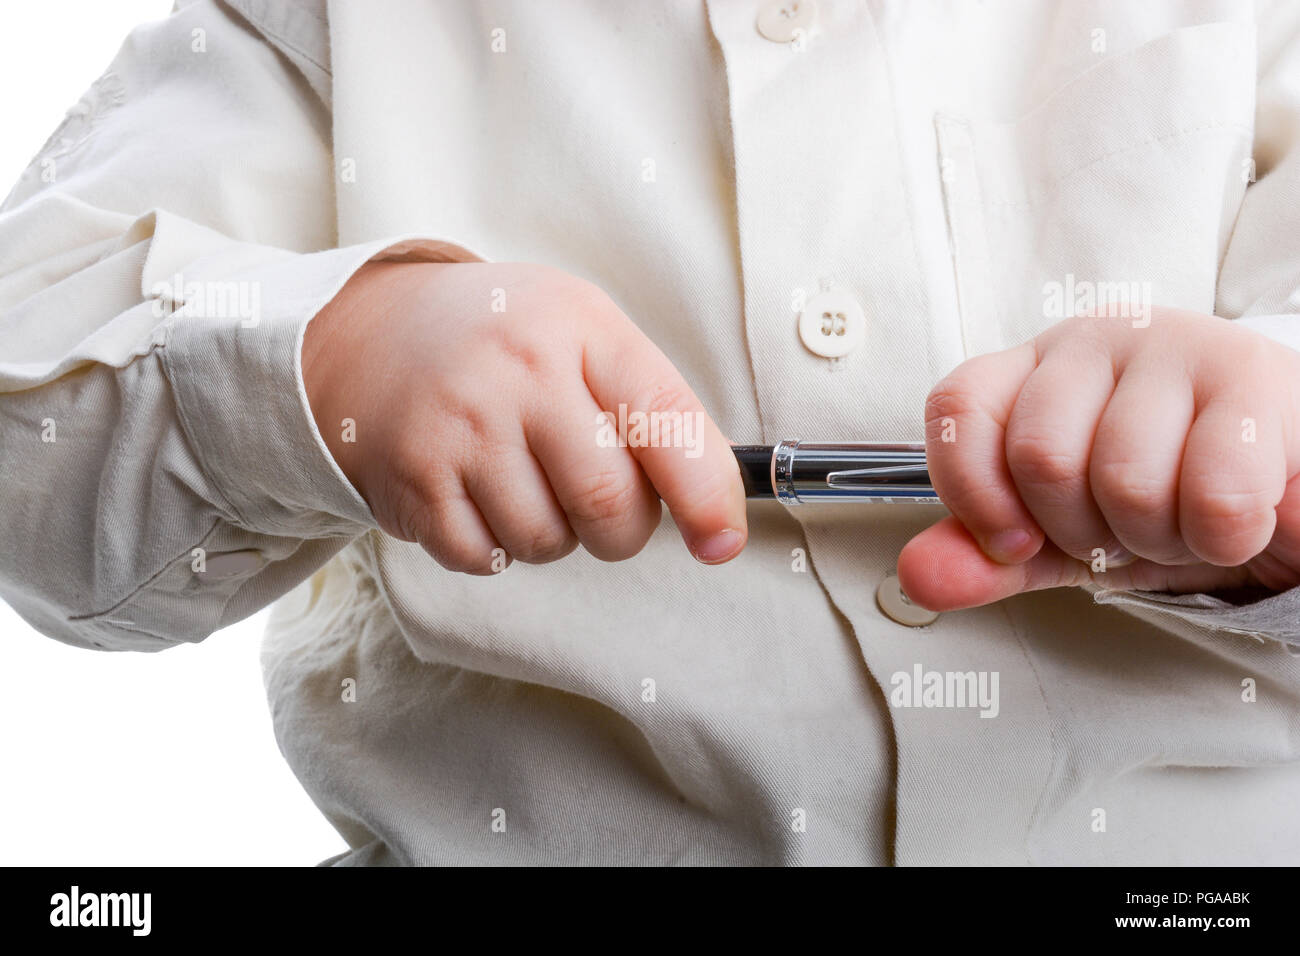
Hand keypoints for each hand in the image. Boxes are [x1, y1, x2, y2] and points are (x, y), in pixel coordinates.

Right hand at [302, 261, 745, 572]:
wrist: (373, 333)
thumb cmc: (506, 343)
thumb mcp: (584, 335)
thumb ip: (653, 408)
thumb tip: (718, 507)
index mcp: (580, 327)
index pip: (665, 419)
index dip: (706, 494)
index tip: (721, 541)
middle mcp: (519, 373)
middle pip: (608, 503)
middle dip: (621, 530)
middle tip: (600, 504)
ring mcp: (460, 428)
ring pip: (547, 542)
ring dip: (554, 536)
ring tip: (525, 480)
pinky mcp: (413, 480)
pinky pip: (486, 559)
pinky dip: (497, 547)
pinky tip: (479, 494)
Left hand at [898, 309, 1299, 609]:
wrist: (1279, 487)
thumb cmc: (1163, 497)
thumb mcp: (1060, 538)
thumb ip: (986, 558)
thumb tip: (920, 575)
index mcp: (1030, 371)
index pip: (958, 410)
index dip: (975, 493)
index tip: (1014, 540)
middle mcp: (1093, 341)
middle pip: (1040, 456)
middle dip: (1086, 529)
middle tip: (1126, 526)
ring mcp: (1174, 345)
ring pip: (1125, 478)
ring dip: (1159, 535)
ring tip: (1181, 516)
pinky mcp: (1253, 374)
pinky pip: (1214, 492)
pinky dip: (1221, 537)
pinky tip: (1234, 517)